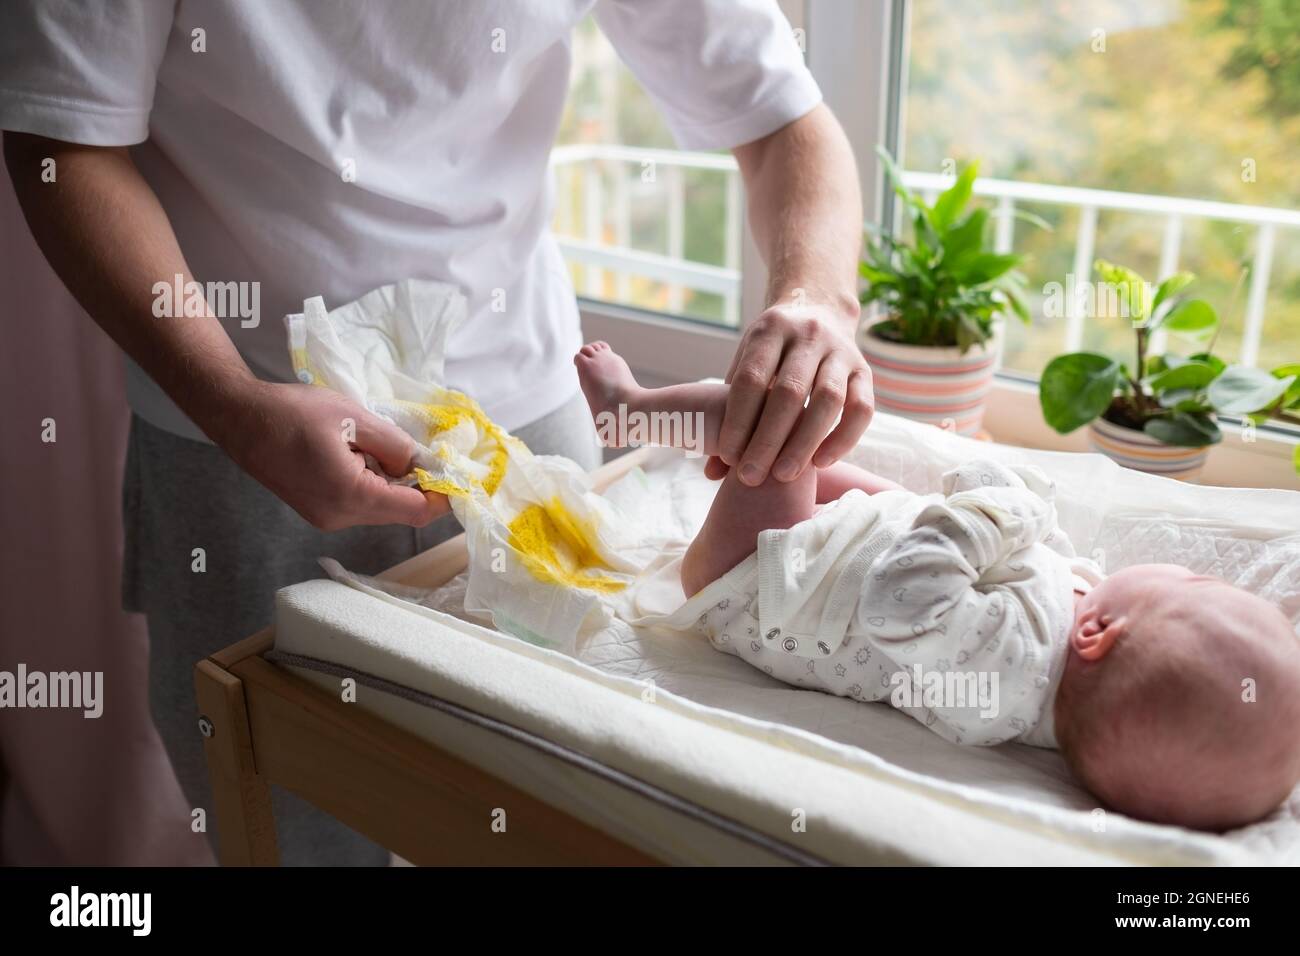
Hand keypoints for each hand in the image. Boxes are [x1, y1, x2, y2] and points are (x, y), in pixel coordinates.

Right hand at [211, 382, 448, 530]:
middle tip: (422, 449)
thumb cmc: (292, 412)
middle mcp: (340, 517)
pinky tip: (357, 452)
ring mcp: (327, 518)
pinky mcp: (318, 511)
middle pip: (400, 512)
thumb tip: (423, 465)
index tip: (456, 474)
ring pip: (381, 507)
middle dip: (418, 485)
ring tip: (374, 443)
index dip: (443, 495)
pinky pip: (361, 503)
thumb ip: (395, 444)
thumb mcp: (353, 417)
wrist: (239, 419)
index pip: (416, 511)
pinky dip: (372, 482)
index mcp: (352, 496)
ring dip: (392, 481)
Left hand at [708, 301, 873, 484]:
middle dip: (767, 440)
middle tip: (751, 477)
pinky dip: (843, 438)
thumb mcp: (746, 364)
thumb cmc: (773, 352)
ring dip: (804, 442)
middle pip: (788, 392)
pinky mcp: (865, 370)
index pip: (751, 378)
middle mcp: (808, 335)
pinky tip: (821, 463)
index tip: (728, 457)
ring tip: (783, 475)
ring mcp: (841, 351)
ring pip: (828, 399)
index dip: (738, 420)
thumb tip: (711, 471)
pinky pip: (861, 408)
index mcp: (770, 329)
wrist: (820, 309)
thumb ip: (729, 413)